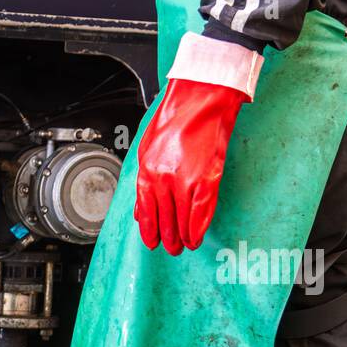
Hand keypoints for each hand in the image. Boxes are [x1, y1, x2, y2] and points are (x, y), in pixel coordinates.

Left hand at [134, 78, 247, 254]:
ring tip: (185, 246)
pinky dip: (199, 227)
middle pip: (163, 220)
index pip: (145, 213)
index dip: (149, 231)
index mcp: (146, 173)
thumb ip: (144, 180)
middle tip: (171, 248)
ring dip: (183, 237)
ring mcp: (184, 182)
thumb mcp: (147, 150)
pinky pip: (201, 212)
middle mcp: (162, 181)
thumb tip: (141, 207)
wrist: (201, 98)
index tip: (152, 242)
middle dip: (167, 238)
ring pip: (181, 220)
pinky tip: (197, 237)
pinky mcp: (206, 179)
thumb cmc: (175, 118)